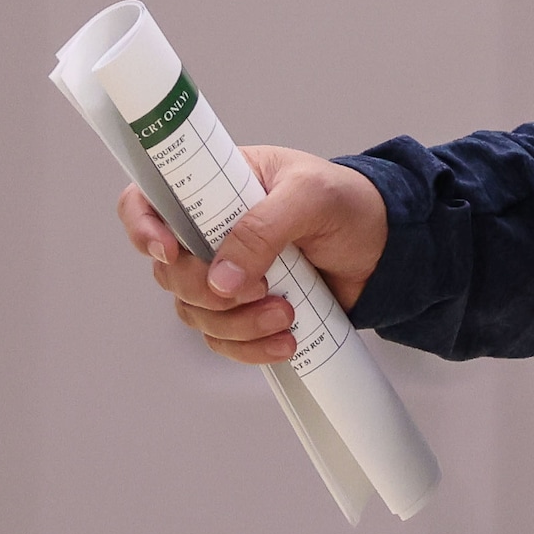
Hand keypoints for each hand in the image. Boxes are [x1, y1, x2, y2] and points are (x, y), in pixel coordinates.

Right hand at [118, 144, 385, 365]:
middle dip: (204, 290)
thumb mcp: (311, 197)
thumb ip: (263, 229)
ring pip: (194, 313)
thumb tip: (221, 279)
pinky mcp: (247, 311)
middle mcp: (210, 231)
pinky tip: (286, 342)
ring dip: (235, 324)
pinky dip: (249, 348)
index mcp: (214, 185)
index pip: (148, 200)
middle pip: (169, 271)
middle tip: (256, 289)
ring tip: (286, 315)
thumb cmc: (350, 203)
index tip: (168, 250)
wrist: (390, 248)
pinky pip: (224, 341)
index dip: (143, 227)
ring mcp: (227, 274)